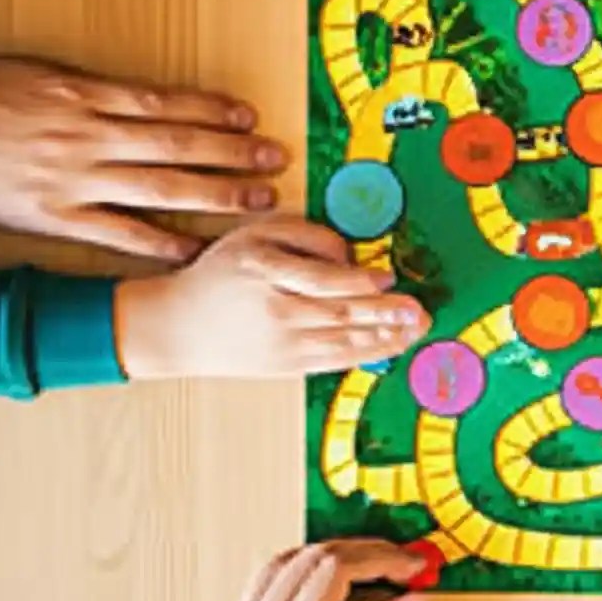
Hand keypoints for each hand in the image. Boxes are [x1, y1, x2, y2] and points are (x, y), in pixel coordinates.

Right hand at [0, 56, 287, 260]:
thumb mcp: (44, 75)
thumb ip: (99, 91)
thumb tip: (153, 102)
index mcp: (85, 97)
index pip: (164, 104)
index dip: (213, 111)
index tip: (250, 119)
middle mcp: (88, 138)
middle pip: (176, 146)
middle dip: (232, 154)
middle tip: (275, 160)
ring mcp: (76, 181)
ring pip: (160, 189)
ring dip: (215, 196)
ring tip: (258, 201)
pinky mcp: (59, 218)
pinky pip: (121, 234)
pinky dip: (161, 243)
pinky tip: (197, 250)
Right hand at [114, 216, 430, 378]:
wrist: (180, 327)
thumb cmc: (224, 273)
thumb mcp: (255, 234)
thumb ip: (305, 235)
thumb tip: (350, 255)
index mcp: (265, 270)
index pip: (321, 279)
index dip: (360, 282)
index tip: (389, 278)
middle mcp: (275, 310)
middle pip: (340, 313)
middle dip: (386, 314)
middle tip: (421, 310)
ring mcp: (283, 343)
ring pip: (344, 341)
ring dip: (387, 336)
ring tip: (419, 328)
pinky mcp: (288, 366)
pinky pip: (336, 360)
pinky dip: (369, 353)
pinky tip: (394, 344)